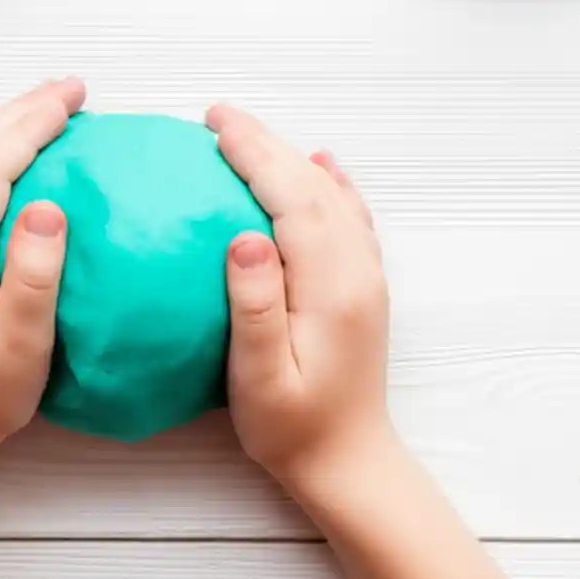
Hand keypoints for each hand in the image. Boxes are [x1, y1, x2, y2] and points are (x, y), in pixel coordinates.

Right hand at [207, 104, 390, 482]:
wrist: (349, 462)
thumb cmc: (293, 428)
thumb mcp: (261, 378)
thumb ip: (256, 307)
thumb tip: (244, 238)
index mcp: (330, 287)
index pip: (292, 199)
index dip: (254, 155)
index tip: (214, 126)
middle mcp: (355, 272)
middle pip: (313, 186)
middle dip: (267, 143)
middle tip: (216, 116)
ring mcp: (364, 278)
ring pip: (332, 196)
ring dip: (292, 156)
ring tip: (249, 133)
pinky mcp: (362, 289)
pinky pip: (352, 219)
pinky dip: (334, 184)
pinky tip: (322, 165)